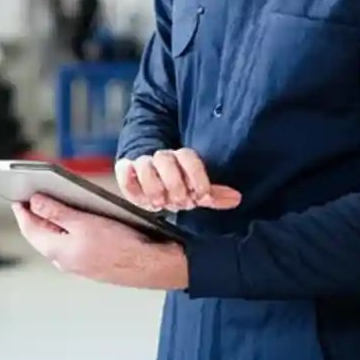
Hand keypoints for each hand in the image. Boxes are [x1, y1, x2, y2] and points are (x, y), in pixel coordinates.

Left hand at [12, 194, 187, 289]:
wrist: (148, 265)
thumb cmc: (120, 244)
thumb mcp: (84, 221)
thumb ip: (56, 212)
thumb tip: (34, 202)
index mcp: (57, 250)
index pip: (29, 229)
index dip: (22, 211)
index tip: (17, 198)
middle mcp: (63, 260)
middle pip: (40, 235)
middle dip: (35, 216)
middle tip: (32, 198)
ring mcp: (76, 264)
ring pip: (55, 240)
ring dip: (52, 222)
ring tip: (52, 204)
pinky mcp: (89, 264)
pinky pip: (70, 245)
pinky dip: (67, 231)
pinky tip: (74, 220)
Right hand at [115, 149, 240, 212]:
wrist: (145, 184)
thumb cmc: (173, 189)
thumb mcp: (193, 192)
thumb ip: (212, 195)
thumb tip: (236, 198)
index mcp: (179, 159)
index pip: (187, 156)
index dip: (196, 175)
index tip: (200, 195)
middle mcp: (160, 158)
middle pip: (165, 159)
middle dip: (174, 183)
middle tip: (178, 201)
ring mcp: (140, 163)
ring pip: (145, 165)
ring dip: (153, 186)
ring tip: (159, 202)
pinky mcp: (124, 170)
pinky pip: (123, 170)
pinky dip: (130, 181)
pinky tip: (140, 195)